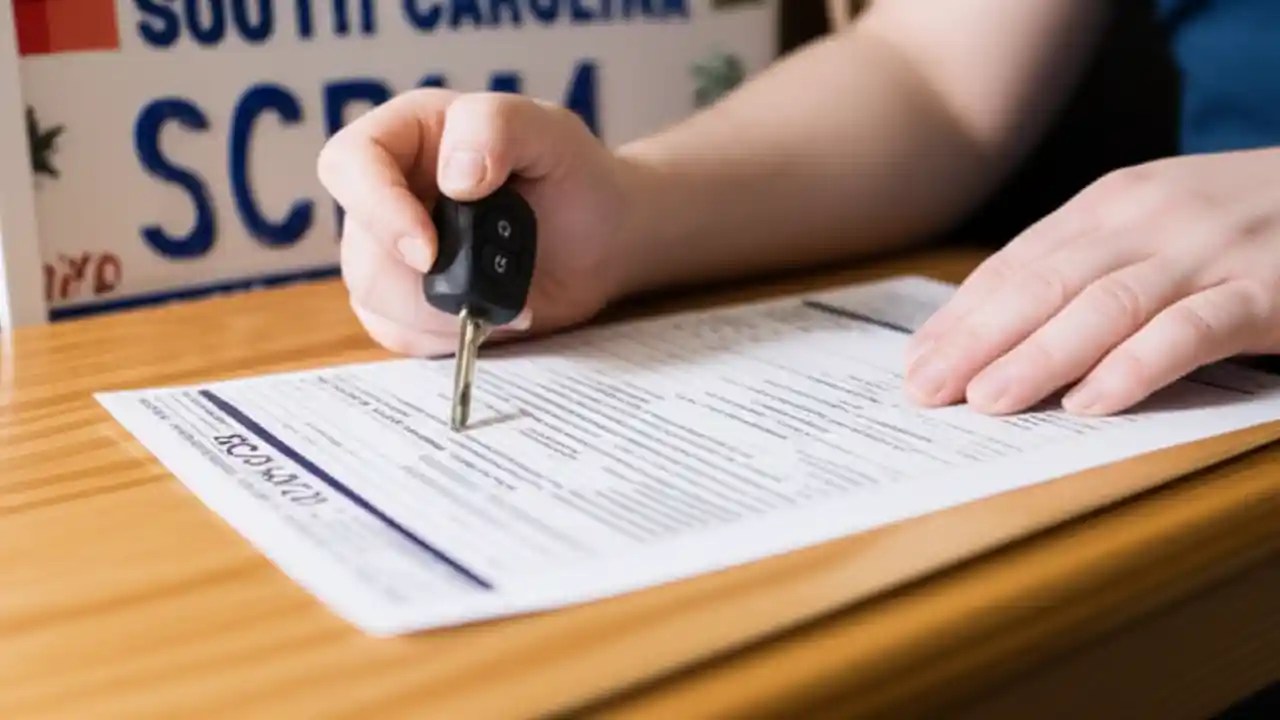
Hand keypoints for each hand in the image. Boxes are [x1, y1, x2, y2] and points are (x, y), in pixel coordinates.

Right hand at [316, 88, 633, 355]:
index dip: (378, 211)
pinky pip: (397, 333)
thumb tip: (455, 177)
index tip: (428, 251)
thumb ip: (496, 127)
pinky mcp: (405, 302)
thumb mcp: (550, 131)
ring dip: (441, 315)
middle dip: (422, 285)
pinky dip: (445, 337)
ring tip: (507, 302)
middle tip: (488, 294)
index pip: (350, 164)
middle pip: (361, 247)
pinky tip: (492, 316)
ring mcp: (390, 250)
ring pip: (373, 297)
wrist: (602, 240)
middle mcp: (388, 190)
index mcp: (407, 133)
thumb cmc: (575, 174)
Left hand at [904, 147, 1279, 415]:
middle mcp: (1146, 221)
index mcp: (1106, 205)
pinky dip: (1138, 365)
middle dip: (977, 342)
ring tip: (988, 401)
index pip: (1014, 267)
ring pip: (1106, 307)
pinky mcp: (1264, 291)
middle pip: (1044, 286)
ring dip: (1040, 357)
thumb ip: (1077, 265)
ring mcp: (1205, 253)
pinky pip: (1191, 330)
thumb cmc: (1229, 218)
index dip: (960, 319)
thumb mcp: (1145, 222)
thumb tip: (986, 327)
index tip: (916, 364)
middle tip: (928, 391)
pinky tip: (1091, 402)